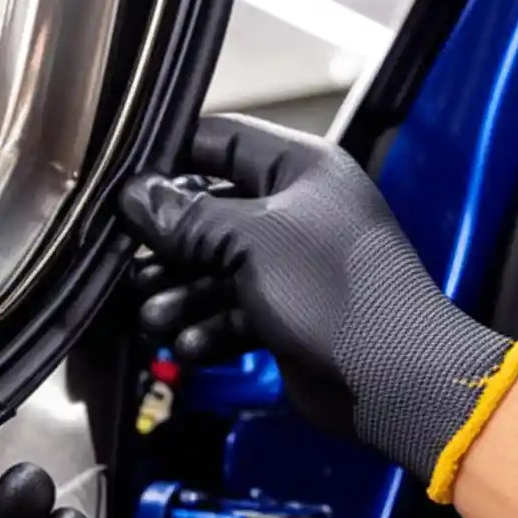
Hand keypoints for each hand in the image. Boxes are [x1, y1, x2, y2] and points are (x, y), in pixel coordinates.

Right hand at [119, 114, 517, 502]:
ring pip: (217, 266)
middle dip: (168, 242)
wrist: (395, 379)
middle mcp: (296, 208)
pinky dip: (209, 326)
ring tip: (153, 317)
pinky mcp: (289, 311)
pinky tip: (189, 345)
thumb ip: (186, 216)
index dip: (170, 156)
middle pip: (210, 209)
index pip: (222, 139)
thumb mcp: (249, 240)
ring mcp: (293, 262)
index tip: (122, 182)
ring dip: (181, 292)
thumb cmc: (332, 290)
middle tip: (129, 263)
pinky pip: (235, 309)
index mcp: (300, 168)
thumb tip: (134, 194)